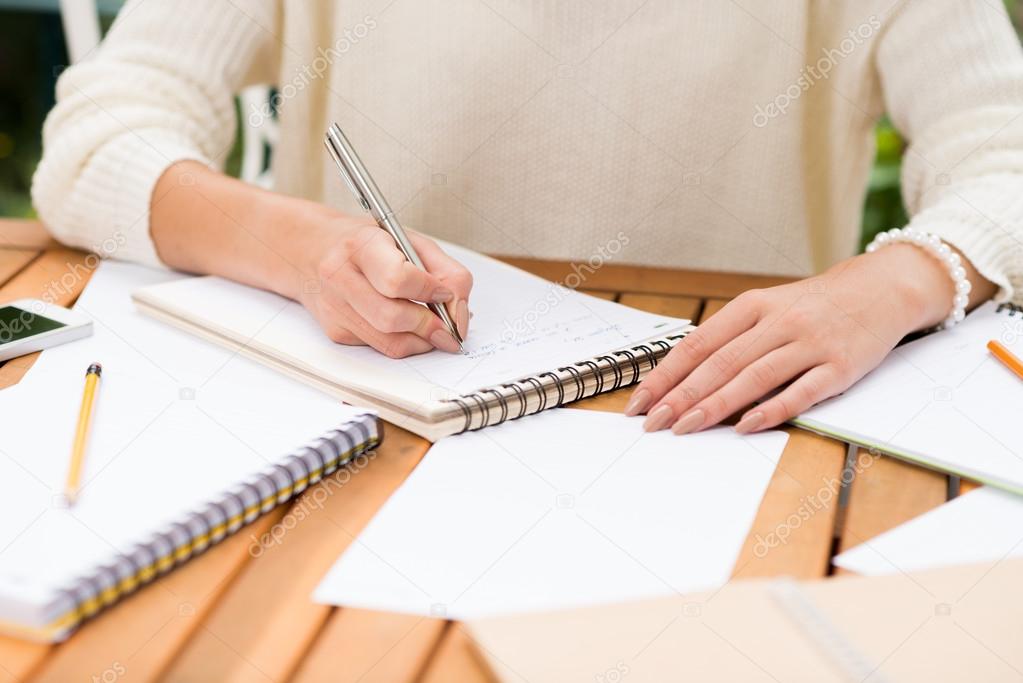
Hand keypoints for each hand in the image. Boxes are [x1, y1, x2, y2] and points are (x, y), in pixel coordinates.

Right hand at [298, 211, 472, 357]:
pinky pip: (380, 348)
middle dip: (430, 326)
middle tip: (448, 327)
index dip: (430, 291)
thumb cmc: (366, 244)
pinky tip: (408, 326)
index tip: (445, 293)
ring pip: (389, 342)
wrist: (310, 251)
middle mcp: (340, 276)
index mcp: (361, 245)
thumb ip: (443, 269)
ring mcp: (334, 308)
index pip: (398, 279)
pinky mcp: (335, 331)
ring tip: (434, 328)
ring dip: (421, 341)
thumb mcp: (408, 239)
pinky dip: (404, 342)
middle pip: (393, 317)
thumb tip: (458, 309)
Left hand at [623, 243, 994, 433]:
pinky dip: (772, 409)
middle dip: (681, 396)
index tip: (639, 402)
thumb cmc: (812, 305)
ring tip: (686, 428)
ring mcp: (811, 344)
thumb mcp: (766, 308)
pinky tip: (745, 426)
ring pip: (754, 377)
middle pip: (720, 363)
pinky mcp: (840, 367)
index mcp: (752, 306)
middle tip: (654, 424)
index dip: (666, 375)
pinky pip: (801, 391)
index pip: (698, 344)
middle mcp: (778, 322)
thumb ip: (729, 338)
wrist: (880, 288)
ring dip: (716, 405)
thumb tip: (680, 377)